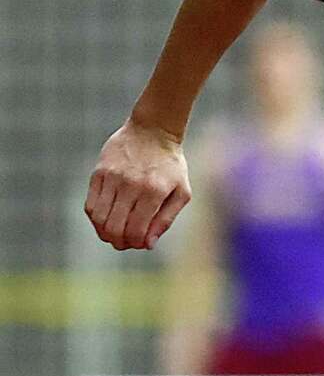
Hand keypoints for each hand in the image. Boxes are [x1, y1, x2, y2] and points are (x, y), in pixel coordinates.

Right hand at [85, 120, 191, 249]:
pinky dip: (95, 218)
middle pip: (114, 227)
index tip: (139, 244)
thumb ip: (166, 219)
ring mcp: (112, 178)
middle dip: (119, 242)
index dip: (136, 243)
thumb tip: (148, 244)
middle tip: (124, 243)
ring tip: (114, 234)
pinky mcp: (98, 172)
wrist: (153, 130)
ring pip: (99, 218)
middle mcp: (131, 185)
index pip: (136, 229)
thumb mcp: (181, 191)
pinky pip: (90, 204)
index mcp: (154, 191)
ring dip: (105, 232)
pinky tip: (105, 219)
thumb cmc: (170, 165)